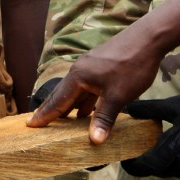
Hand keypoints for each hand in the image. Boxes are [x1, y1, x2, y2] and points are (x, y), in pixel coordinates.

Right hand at [26, 29, 165, 142]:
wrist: (148, 38)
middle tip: (38, 122)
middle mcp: (80, 70)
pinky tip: (87, 109)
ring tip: (62, 121)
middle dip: (52, 110)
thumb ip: (104, 118)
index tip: (30, 124)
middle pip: (62, 94)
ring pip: (76, 91)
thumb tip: (94, 141)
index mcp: (78, 77)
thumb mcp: (118, 96)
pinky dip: (83, 100)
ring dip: (69, 106)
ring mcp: (90, 66)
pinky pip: (87, 87)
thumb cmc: (131, 66)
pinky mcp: (101, 65)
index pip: (58, 100)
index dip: (45, 114)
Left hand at [121, 92, 179, 179]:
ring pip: (174, 171)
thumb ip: (149, 110)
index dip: (130, 163)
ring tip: (171, 138)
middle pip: (157, 169)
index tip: (126, 154)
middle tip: (147, 141)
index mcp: (170, 154)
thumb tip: (128, 109)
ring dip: (169, 159)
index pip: (140, 169)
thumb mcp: (175, 107)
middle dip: (150, 157)